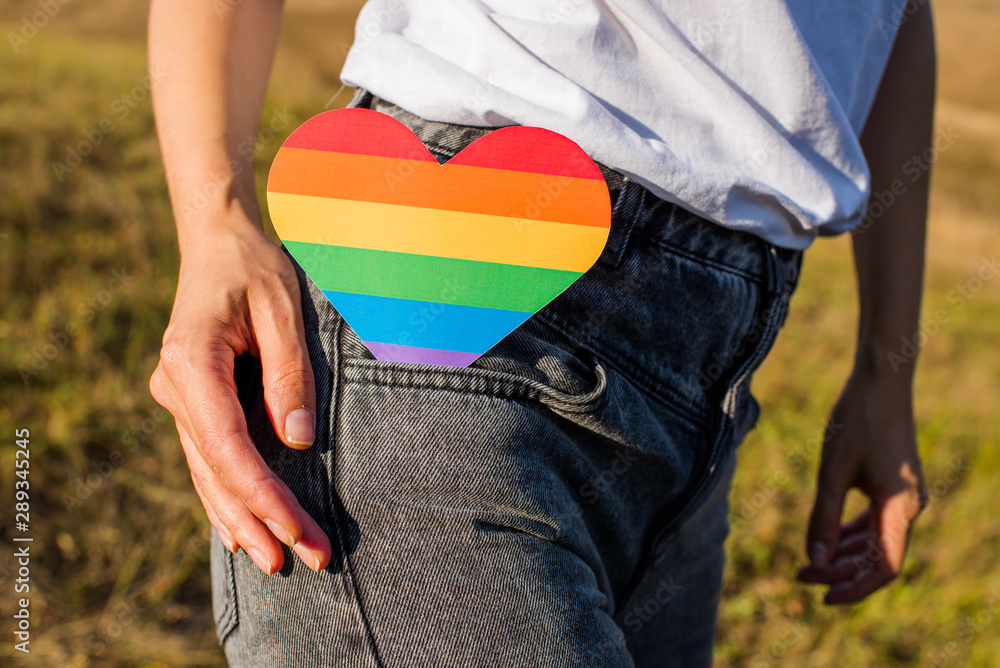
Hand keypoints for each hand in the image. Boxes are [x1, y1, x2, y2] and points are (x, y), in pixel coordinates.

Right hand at [150, 216, 331, 574]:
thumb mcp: (282, 311)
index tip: (299, 530)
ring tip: (277, 562)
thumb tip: (297, 442)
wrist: (219, 244)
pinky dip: (225, 495)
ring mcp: (178, 397)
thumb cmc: (255, 268)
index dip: (264, 496)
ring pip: (207, 473)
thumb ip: (289, 376)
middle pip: (217, 471)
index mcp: (191, 363)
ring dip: (241, 519)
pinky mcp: (192, 401)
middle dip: (261, 521)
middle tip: (304, 562)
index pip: (228, 447)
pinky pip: (207, 458)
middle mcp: (174, 388)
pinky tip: (241, 531)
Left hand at [796, 363, 925, 603]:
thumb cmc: (856, 421)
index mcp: (900, 509)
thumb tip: (814, 561)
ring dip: (843, 554)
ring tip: (807, 563)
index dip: (854, 588)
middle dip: (839, 571)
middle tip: (799, 575)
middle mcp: (909, 508)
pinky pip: (876, 522)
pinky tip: (827, 538)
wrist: (880, 382)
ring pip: (876, 541)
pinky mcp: (896, 486)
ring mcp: (905, 497)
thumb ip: (822, 517)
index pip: (883, 568)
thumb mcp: (832, 471)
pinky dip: (851, 534)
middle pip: (877, 558)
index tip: (822, 597)